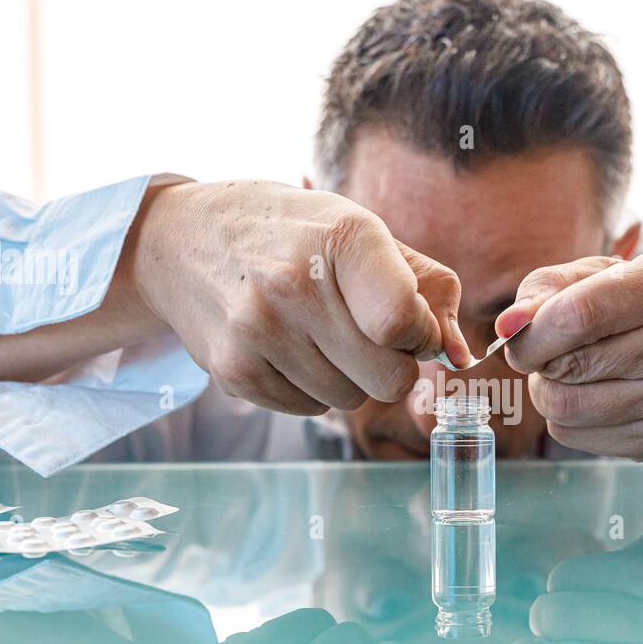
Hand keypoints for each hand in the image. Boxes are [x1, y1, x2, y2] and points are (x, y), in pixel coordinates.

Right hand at [120, 180, 472, 413]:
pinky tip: (286, 345)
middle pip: (388, 379)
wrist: (182, 239)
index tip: (406, 320)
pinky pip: (309, 410)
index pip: (404, 325)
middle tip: (362, 329)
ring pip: (350, 401)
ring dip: (348, 375)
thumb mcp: (363, 233)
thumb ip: (430, 290)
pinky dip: (309, 387)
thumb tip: (460, 355)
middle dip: (390, 363)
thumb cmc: (294, 234)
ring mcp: (257, 332)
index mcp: (342, 237)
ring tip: (315, 330)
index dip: (419, 334)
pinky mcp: (233, 372)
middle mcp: (294, 284)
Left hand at [497, 253, 642, 458]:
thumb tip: (508, 324)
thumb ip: (547, 288)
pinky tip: (591, 398)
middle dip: (539, 362)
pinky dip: (566, 419)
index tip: (518, 338)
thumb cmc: (641, 308)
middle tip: (546, 354)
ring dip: (548, 392)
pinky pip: (577, 436)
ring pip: (568, 408)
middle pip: (572, 366)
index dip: (534, 333)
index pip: (581, 315)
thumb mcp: (601, 276)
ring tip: (569, 375)